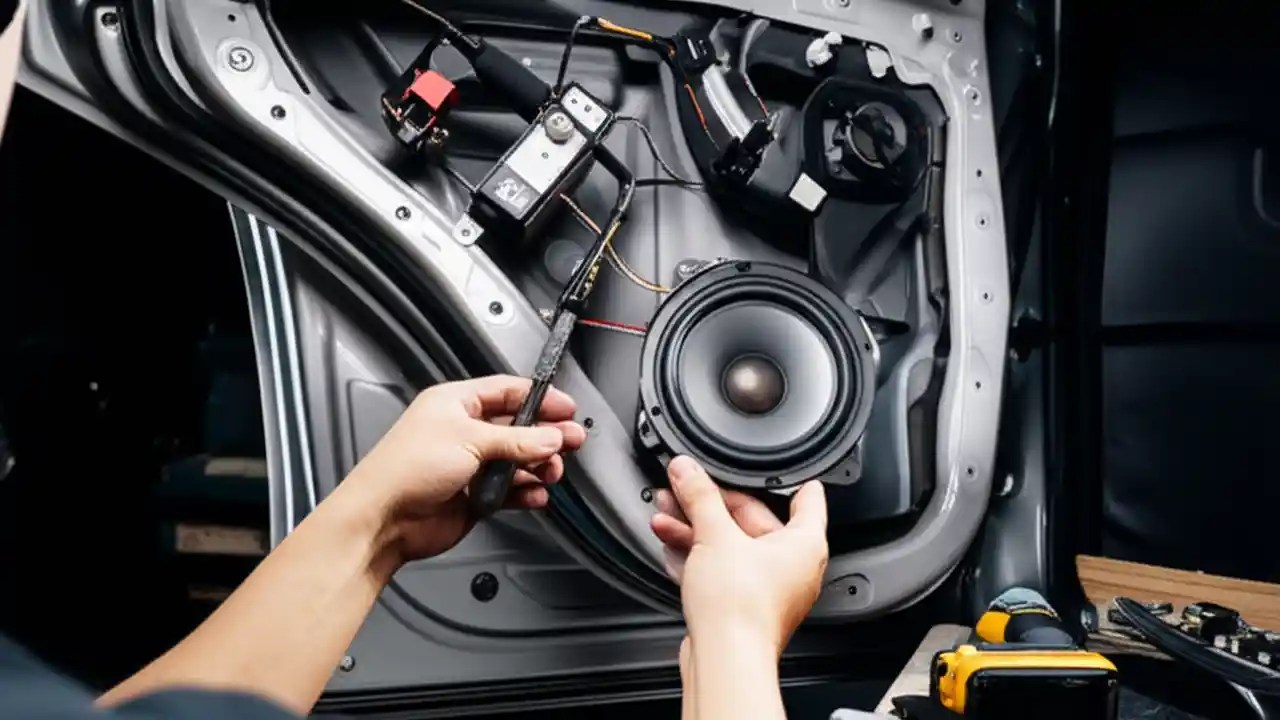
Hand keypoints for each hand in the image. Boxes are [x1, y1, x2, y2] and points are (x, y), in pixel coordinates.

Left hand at [343, 375, 585, 563]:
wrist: (384, 519)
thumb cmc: (406, 469)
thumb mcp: (468, 440)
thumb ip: (515, 440)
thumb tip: (549, 436)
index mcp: (456, 403)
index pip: (507, 391)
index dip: (539, 398)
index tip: (565, 408)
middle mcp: (463, 431)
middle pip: (517, 427)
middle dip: (546, 434)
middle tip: (572, 439)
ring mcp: (469, 464)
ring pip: (517, 460)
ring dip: (538, 465)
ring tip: (553, 471)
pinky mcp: (473, 495)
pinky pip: (509, 490)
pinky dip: (525, 492)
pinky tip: (535, 493)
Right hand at [650, 456, 827, 657]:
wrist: (724, 658)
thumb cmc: (741, 606)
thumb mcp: (715, 534)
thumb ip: (699, 496)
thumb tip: (687, 470)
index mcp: (805, 544)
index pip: (807, 499)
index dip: (787, 478)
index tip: (773, 465)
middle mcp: (793, 568)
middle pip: (754, 520)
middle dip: (714, 503)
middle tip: (686, 486)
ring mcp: (767, 589)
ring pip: (732, 546)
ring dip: (698, 527)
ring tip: (667, 512)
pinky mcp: (742, 606)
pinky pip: (721, 570)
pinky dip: (699, 556)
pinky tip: (671, 544)